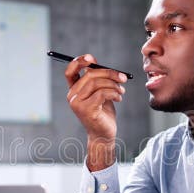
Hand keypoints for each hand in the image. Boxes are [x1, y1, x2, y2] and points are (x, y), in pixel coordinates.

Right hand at [64, 54, 127, 170]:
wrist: (104, 134)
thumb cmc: (103, 112)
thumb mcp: (100, 93)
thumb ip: (97, 79)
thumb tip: (96, 62)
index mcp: (74, 90)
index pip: (70, 71)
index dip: (78, 62)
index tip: (91, 58)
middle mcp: (72, 96)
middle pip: (89, 75)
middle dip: (109, 73)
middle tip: (123, 78)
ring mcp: (78, 104)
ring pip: (97, 83)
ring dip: (114, 84)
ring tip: (121, 91)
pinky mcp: (87, 110)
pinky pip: (102, 93)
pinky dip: (114, 93)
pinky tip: (119, 98)